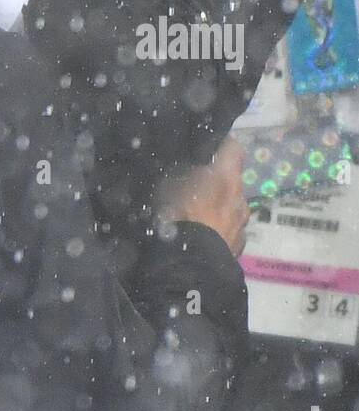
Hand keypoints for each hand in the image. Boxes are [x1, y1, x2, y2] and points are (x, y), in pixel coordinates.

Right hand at [156, 137, 250, 256]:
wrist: (191, 264)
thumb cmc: (178, 215)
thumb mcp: (168, 183)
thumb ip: (181, 171)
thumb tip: (184, 166)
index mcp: (226, 175)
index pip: (233, 147)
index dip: (220, 146)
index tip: (206, 149)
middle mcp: (240, 196)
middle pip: (232, 179)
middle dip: (217, 180)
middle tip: (195, 185)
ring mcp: (243, 223)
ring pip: (232, 205)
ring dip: (219, 205)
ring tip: (198, 215)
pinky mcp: (240, 245)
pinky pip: (230, 228)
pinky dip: (219, 227)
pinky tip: (203, 235)